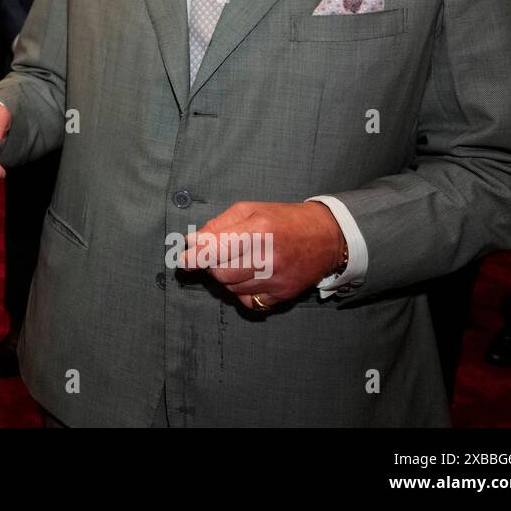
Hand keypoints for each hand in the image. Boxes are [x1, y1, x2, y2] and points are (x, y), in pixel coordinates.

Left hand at [177, 201, 345, 310]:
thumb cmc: (284, 219)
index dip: (195, 257)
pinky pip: (249, 301)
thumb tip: (193, 242)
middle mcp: (267, 257)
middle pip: (220, 272)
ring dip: (227, 276)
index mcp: (258, 230)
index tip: (183, 261)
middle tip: (217, 254)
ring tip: (239, 261)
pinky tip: (250, 277)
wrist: (327, 236)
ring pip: (232, 288)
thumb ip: (219, 225)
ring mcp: (276, 279)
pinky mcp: (283, 295)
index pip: (216, 249)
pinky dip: (242, 291)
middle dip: (211, 264)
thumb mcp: (250, 209)